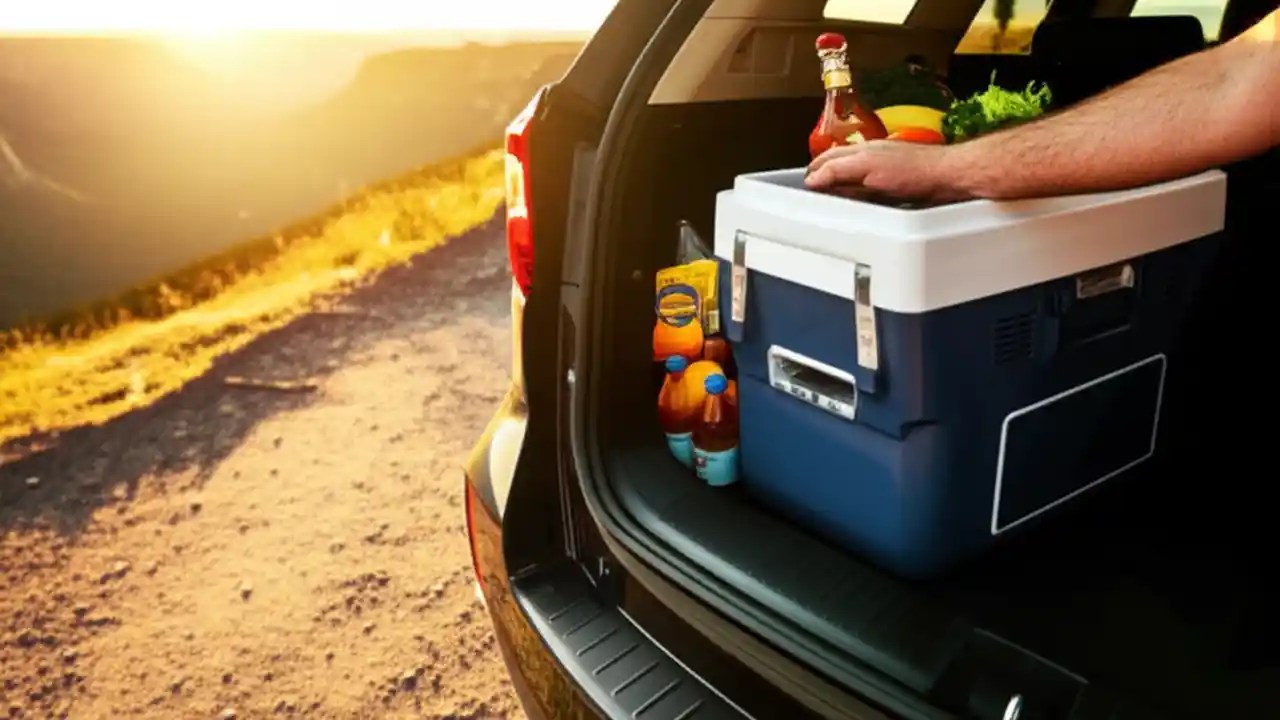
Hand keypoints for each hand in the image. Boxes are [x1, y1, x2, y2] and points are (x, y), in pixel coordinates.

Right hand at [804, 140, 972, 201]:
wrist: (947, 177)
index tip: (804, 185)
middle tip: (812, 188)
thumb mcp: (868, 168)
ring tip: (830, 194)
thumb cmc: (915, 170)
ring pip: (854, 175)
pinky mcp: (897, 182)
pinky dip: (858, 192)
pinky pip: (869, 186)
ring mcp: (885, 169)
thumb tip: (814, 179)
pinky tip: (860, 199)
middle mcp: (872, 157)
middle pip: (839, 164)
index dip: (814, 171)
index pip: (828, 159)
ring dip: (840, 182)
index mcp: (861, 151)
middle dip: (823, 174)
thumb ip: (838, 171)